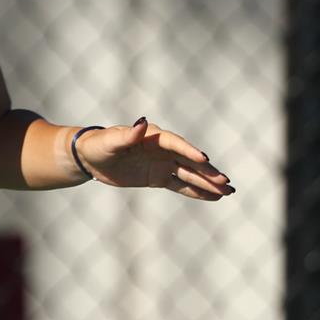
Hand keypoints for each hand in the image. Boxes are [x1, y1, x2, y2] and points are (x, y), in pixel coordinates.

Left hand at [76, 118, 234, 199]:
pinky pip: (181, 185)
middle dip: (207, 171)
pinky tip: (213, 197)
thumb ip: (128, 135)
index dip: (189, 151)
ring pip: (189, 174)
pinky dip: (196, 192)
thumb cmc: (99, 145)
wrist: (91, 158)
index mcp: (153, 137)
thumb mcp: (110, 141)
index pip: (176, 144)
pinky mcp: (159, 178)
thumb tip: (142, 122)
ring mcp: (163, 164)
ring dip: (208, 183)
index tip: (205, 160)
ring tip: (228, 191)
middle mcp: (163, 149)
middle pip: (189, 161)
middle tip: (225, 182)